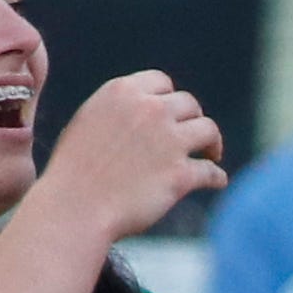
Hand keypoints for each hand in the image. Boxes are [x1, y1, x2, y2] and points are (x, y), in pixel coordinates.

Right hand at [31, 70, 224, 243]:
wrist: (74, 209)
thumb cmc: (74, 174)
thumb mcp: (89, 124)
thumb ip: (117, 113)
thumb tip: (141, 113)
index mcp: (123, 92)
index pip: (161, 83)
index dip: (169, 100)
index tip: (171, 115)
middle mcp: (149, 110)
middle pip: (189, 105)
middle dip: (192, 120)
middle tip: (193, 139)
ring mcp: (168, 141)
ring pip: (208, 130)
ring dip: (212, 142)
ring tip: (211, 155)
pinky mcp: (180, 175)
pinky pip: (210, 171)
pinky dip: (217, 176)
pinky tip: (218, 181)